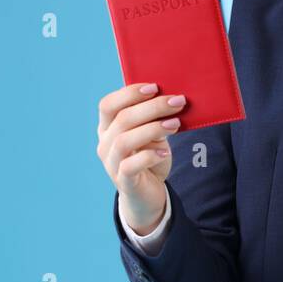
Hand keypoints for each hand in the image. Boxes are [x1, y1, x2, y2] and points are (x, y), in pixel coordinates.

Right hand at [95, 82, 185, 234]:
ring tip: (175, 125)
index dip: (129, 93)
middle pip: (122, 119)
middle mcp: (105, 144)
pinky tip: (165, 153)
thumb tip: (172, 99)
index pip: (108, 104)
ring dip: (152, 128)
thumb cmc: (150, 158)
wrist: (148, 195)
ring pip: (124, 140)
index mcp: (108, 127)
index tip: (155, 87)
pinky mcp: (123, 181)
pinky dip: (150, 156)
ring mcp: (111, 163)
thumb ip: (154, 119)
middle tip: (177, 102)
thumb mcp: (153, 135)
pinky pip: (130, 166)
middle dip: (152, 107)